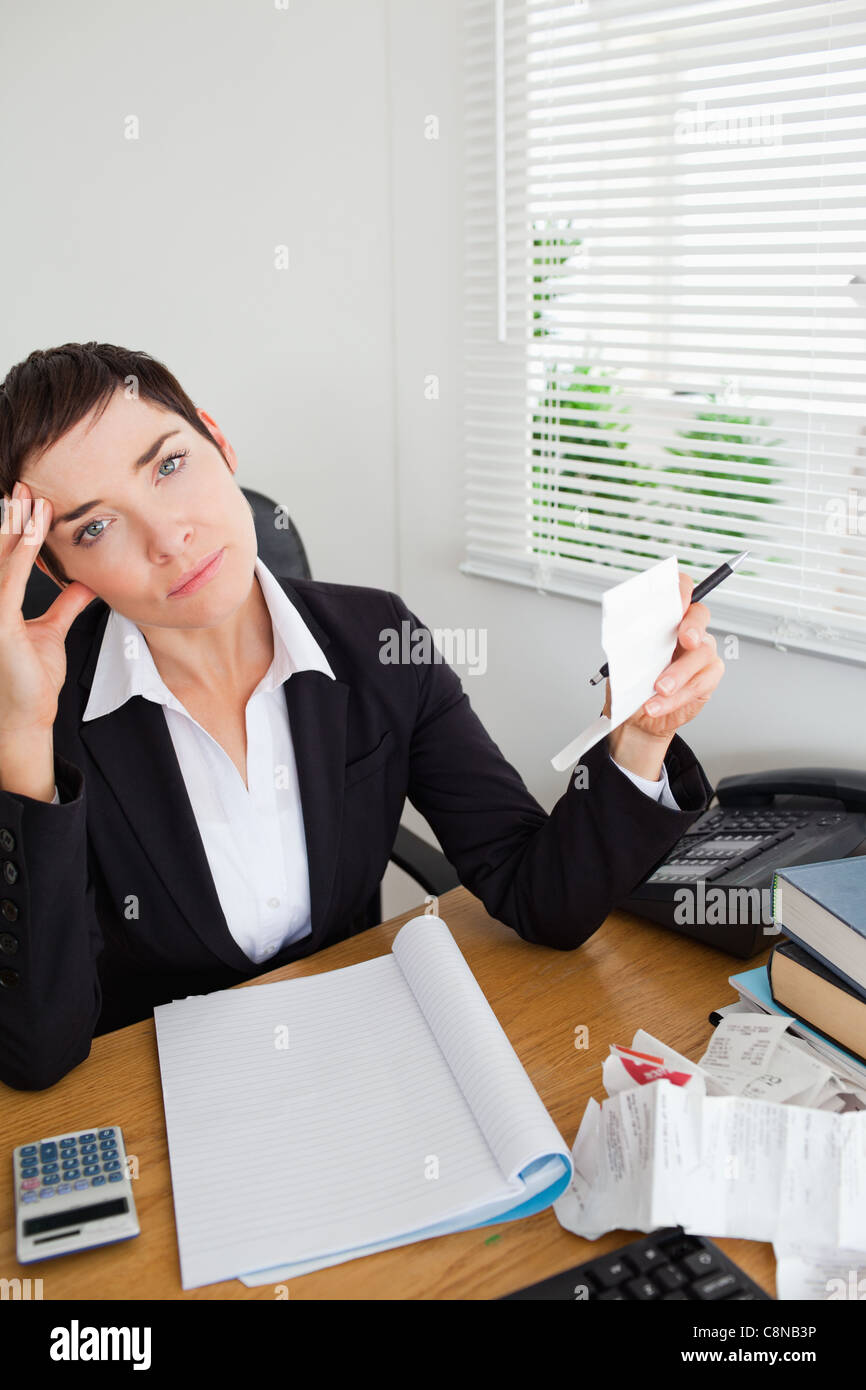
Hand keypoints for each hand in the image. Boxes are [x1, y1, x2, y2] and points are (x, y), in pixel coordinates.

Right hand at [0, 480, 96, 735]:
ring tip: (31, 496)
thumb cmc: (31, 680)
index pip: (1, 557)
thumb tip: (83, 583)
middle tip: (25, 483)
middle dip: (9, 517)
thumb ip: (64, 606)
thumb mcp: (50, 632)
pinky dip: (22, 550)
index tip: (27, 498)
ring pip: (0, 558)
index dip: (12, 527)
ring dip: (15, 525)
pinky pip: (10, 578)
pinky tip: (33, 527)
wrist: (26, 719)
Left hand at [603, 571, 724, 742]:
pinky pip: (700, 684)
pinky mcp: (707, 679)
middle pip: (700, 615)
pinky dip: (677, 697)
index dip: (682, 591)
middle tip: (684, 639)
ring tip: (658, 688)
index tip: (678, 601)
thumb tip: (630, 632)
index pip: (680, 590)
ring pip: (701, 654)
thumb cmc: (630, 683)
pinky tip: (658, 703)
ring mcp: (700, 654)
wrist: (635, 717)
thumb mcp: (621, 659)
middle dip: (693, 626)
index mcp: (666, 618)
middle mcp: (686, 631)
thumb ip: (630, 642)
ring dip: (678, 673)